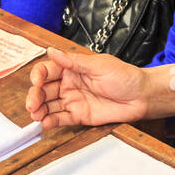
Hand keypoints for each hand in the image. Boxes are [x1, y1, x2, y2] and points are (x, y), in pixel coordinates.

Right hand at [26, 46, 150, 128]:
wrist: (142, 97)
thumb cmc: (125, 77)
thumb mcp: (99, 65)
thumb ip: (73, 61)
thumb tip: (51, 51)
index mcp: (72, 68)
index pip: (47, 71)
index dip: (38, 76)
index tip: (36, 82)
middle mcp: (69, 84)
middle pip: (44, 90)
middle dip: (35, 96)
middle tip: (32, 105)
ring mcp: (73, 100)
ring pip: (49, 105)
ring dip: (39, 110)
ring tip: (36, 115)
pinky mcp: (79, 115)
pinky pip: (61, 119)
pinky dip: (51, 121)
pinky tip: (44, 123)